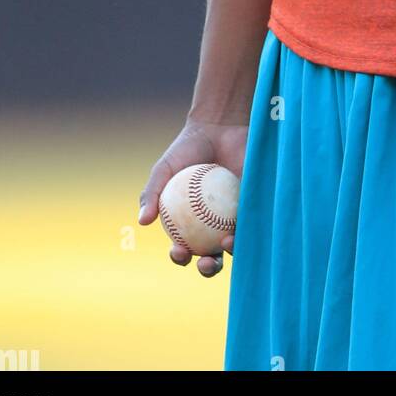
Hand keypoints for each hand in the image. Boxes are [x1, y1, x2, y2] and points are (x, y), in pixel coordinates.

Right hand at [137, 118, 248, 275]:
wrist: (218, 127)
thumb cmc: (187, 149)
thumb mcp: (163, 170)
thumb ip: (152, 193)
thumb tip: (142, 222)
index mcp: (189, 223)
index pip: (183, 248)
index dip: (180, 257)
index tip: (178, 250)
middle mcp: (212, 224)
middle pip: (210, 255)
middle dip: (208, 268)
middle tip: (205, 261)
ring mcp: (233, 216)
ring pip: (234, 243)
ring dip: (231, 251)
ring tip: (226, 242)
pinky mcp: (252, 204)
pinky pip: (251, 220)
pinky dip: (247, 226)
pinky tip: (242, 224)